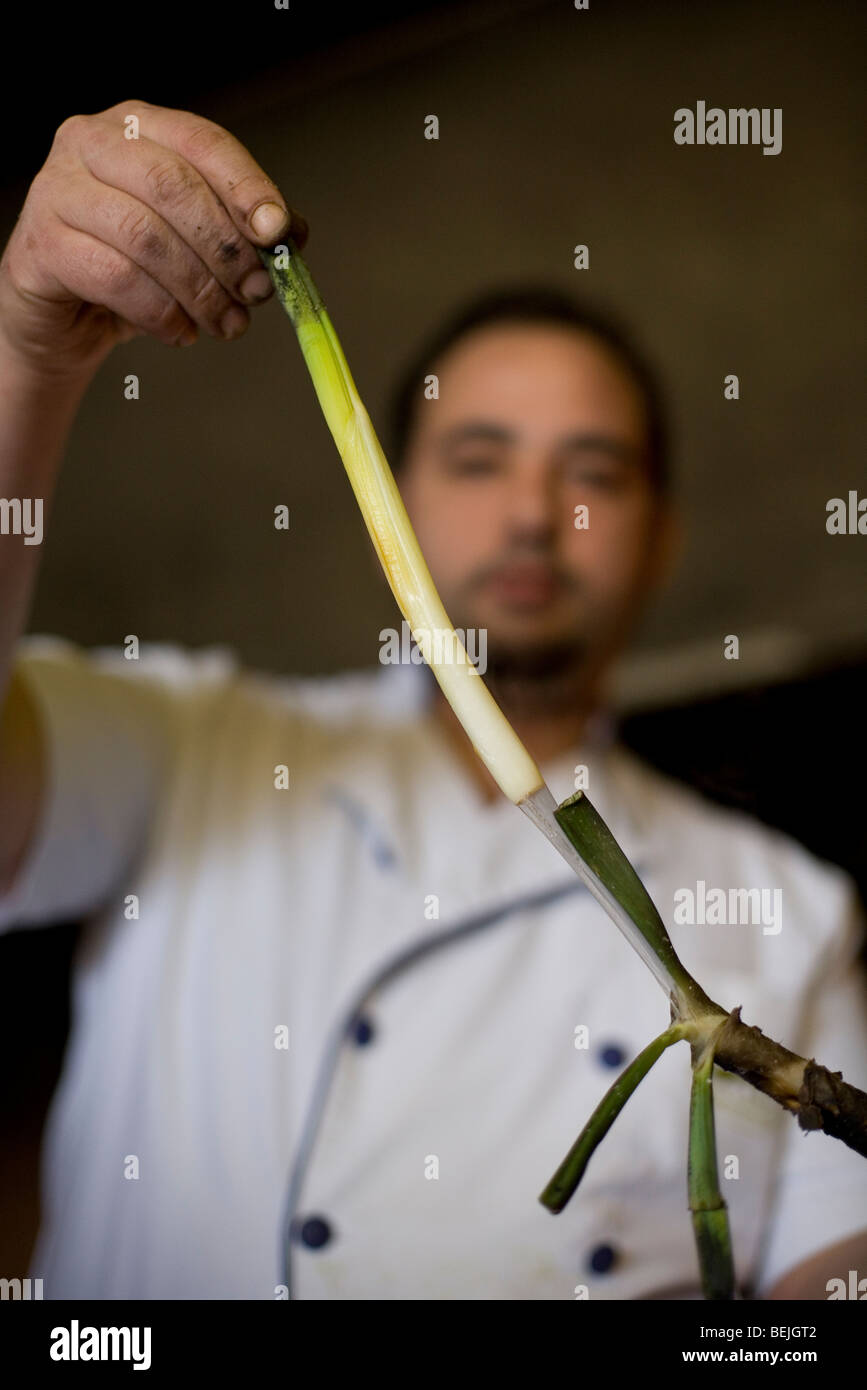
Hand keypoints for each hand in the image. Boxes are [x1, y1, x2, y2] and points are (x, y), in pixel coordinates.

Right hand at [0, 99, 307, 377]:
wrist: (66, 314)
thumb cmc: (133, 265)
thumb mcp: (194, 240)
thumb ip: (240, 228)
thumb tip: (291, 235)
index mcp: (140, 127)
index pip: (202, 142)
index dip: (245, 186)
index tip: (277, 231)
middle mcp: (93, 144)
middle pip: (173, 186)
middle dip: (225, 247)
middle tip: (256, 292)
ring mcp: (59, 190)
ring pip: (145, 235)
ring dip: (199, 289)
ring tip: (225, 322)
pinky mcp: (42, 245)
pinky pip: (115, 278)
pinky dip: (161, 313)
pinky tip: (182, 330)